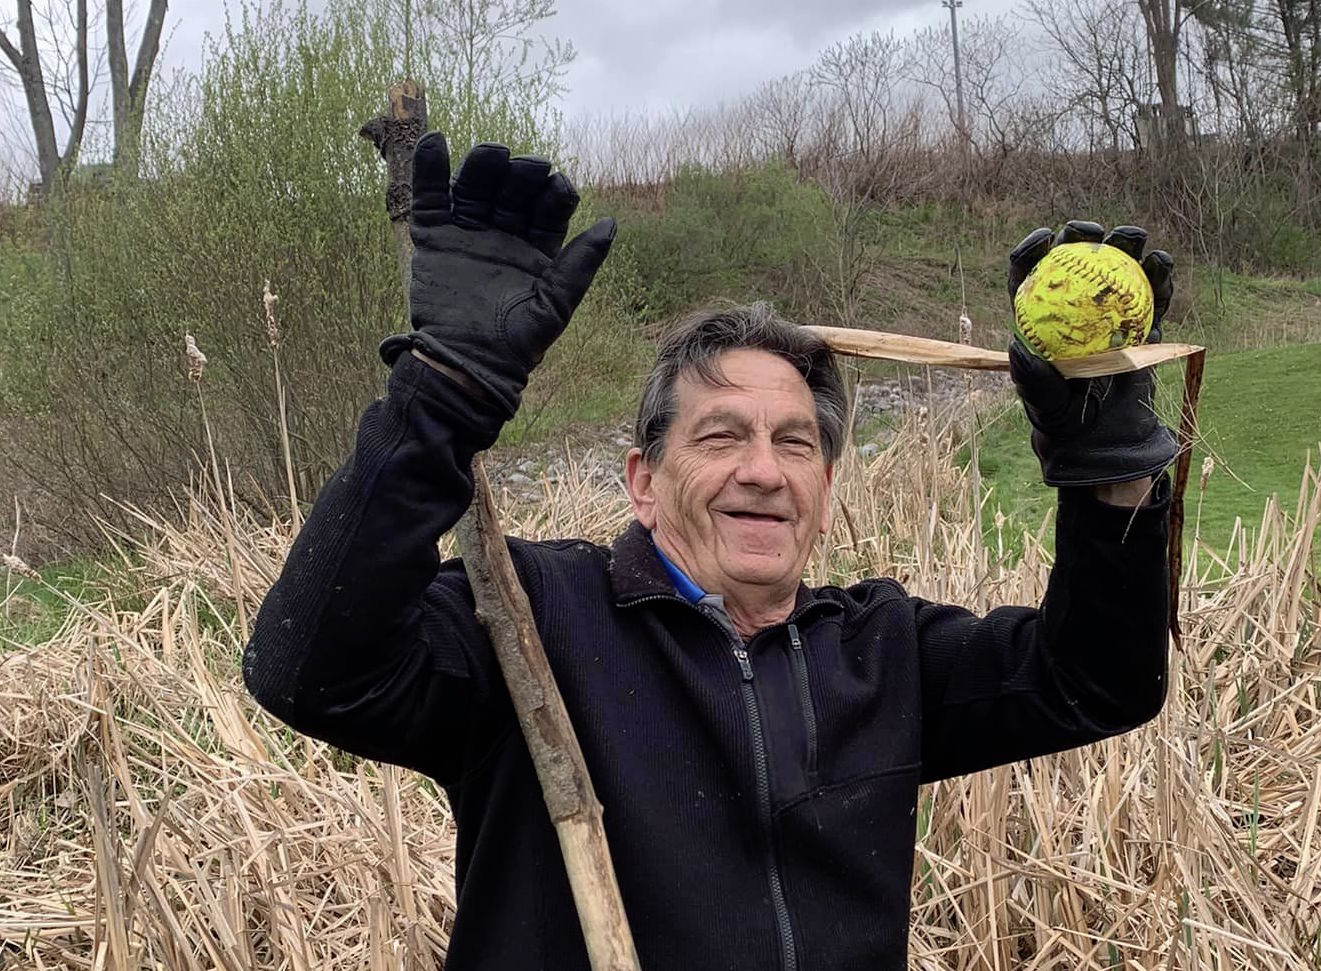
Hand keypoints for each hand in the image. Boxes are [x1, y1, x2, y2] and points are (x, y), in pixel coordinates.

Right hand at [380, 133, 615, 418]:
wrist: (464, 364)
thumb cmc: (516, 344)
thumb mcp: (554, 305)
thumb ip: (580, 265)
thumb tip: (610, 224)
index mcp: (535, 247)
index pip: (548, 208)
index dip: (554, 192)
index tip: (558, 184)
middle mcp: (502, 234)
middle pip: (511, 190)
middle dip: (520, 174)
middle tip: (526, 167)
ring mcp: (466, 232)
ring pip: (475, 186)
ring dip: (482, 165)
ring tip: (490, 154)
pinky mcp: (432, 236)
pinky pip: (430, 196)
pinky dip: (429, 169)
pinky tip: (435, 144)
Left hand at [1007, 220, 1177, 487]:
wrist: (1104, 435)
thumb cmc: (1063, 419)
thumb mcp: (1043, 402)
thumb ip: (1032, 379)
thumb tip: (1019, 351)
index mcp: (1039, 319)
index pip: (1029, 276)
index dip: (1033, 251)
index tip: (1046, 237)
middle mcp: (1072, 310)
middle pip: (1074, 263)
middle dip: (1081, 236)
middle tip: (1092, 231)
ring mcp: (1107, 313)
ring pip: (1115, 271)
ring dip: (1125, 246)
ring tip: (1133, 237)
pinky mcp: (1139, 323)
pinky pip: (1151, 295)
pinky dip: (1158, 278)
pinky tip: (1162, 263)